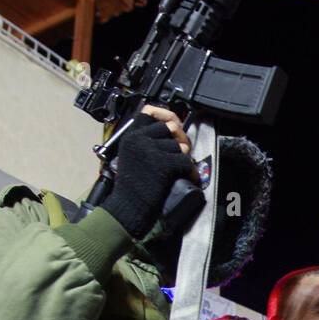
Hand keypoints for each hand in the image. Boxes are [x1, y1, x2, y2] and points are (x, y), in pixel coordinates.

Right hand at [101, 105, 197, 239]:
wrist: (128, 207)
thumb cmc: (132, 187)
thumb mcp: (132, 156)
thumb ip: (146, 142)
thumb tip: (173, 129)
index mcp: (130, 136)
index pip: (149, 113)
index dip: (165, 116)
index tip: (173, 124)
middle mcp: (138, 139)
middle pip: (169, 127)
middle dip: (179, 139)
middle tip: (181, 152)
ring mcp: (150, 150)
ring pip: (179, 146)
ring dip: (183, 158)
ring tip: (178, 170)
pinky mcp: (161, 163)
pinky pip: (185, 161)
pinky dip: (190, 171)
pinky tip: (188, 177)